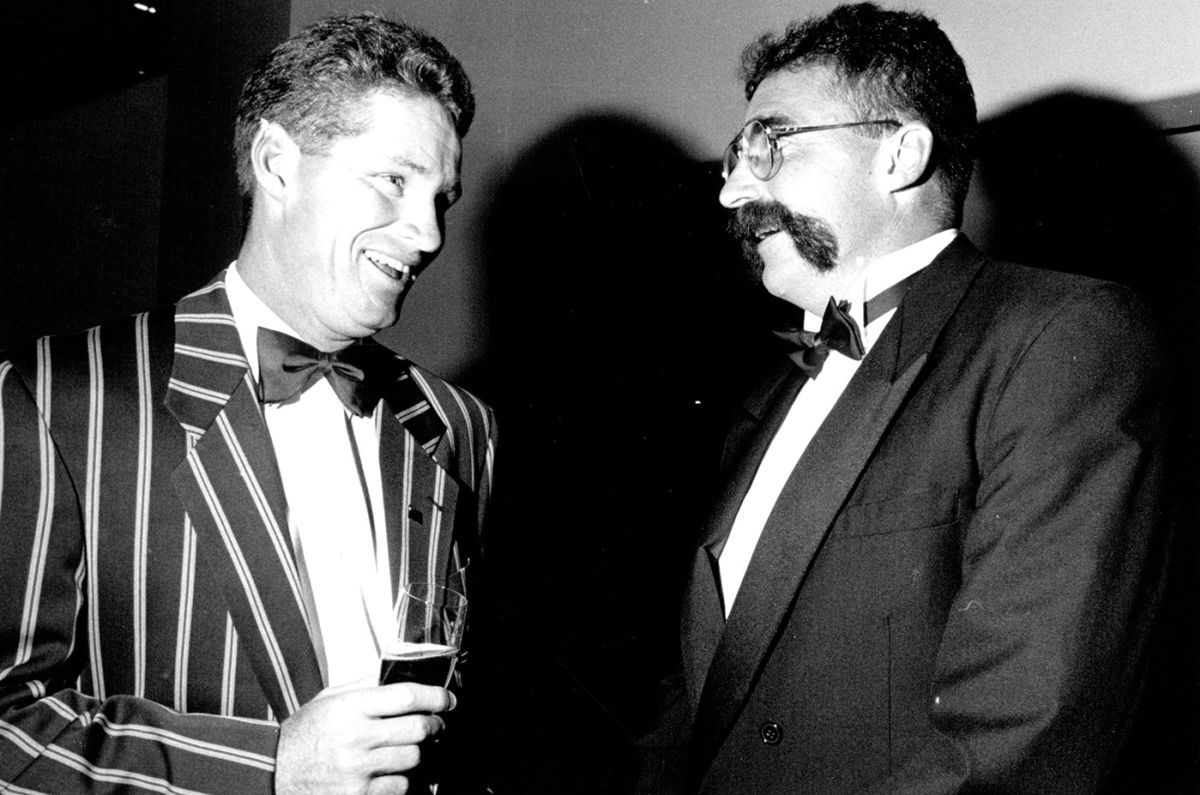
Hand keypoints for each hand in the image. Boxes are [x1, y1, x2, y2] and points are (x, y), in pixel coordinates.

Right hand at [274, 677, 455, 793]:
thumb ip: (363, 686)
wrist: (271, 774)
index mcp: (349, 707)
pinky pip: (399, 786)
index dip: (435, 696)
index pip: (406, 696)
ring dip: (415, 753)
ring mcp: (358, 769)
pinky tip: (387, 773)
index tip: (447, 699)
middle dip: (433, 725)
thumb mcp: (327, 700)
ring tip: (404, 749)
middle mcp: (355, 737)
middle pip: (417, 728)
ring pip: (412, 758)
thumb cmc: (300, 737)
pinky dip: (399, 780)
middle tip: (434, 724)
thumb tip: (396, 674)